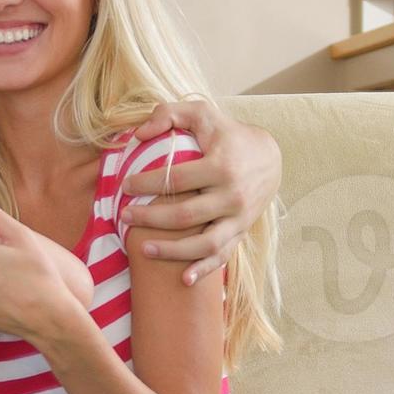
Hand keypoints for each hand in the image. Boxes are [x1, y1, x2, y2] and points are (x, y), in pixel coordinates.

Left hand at [114, 100, 282, 286]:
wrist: (268, 157)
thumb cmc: (226, 135)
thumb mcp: (202, 113)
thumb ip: (168, 114)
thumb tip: (138, 135)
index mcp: (221, 166)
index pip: (176, 179)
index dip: (147, 183)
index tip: (125, 185)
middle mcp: (232, 195)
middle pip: (185, 215)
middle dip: (150, 218)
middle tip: (125, 216)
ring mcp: (239, 218)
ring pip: (204, 243)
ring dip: (172, 251)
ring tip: (142, 249)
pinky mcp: (241, 232)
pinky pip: (223, 255)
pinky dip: (205, 270)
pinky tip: (184, 279)